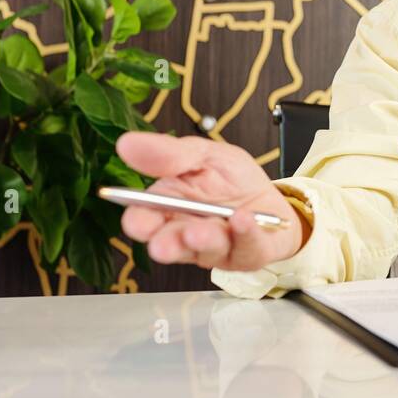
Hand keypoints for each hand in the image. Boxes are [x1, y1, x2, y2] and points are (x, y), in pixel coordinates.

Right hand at [114, 131, 308, 270]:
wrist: (272, 196)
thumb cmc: (231, 179)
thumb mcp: (202, 155)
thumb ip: (169, 154)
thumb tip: (125, 143)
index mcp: (168, 206)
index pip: (142, 220)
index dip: (138, 222)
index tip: (138, 221)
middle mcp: (186, 232)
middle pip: (168, 244)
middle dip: (166, 244)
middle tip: (162, 244)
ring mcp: (215, 248)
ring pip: (205, 250)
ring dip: (202, 240)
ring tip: (199, 232)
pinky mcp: (245, 254)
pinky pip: (246, 247)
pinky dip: (244, 232)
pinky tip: (242, 219)